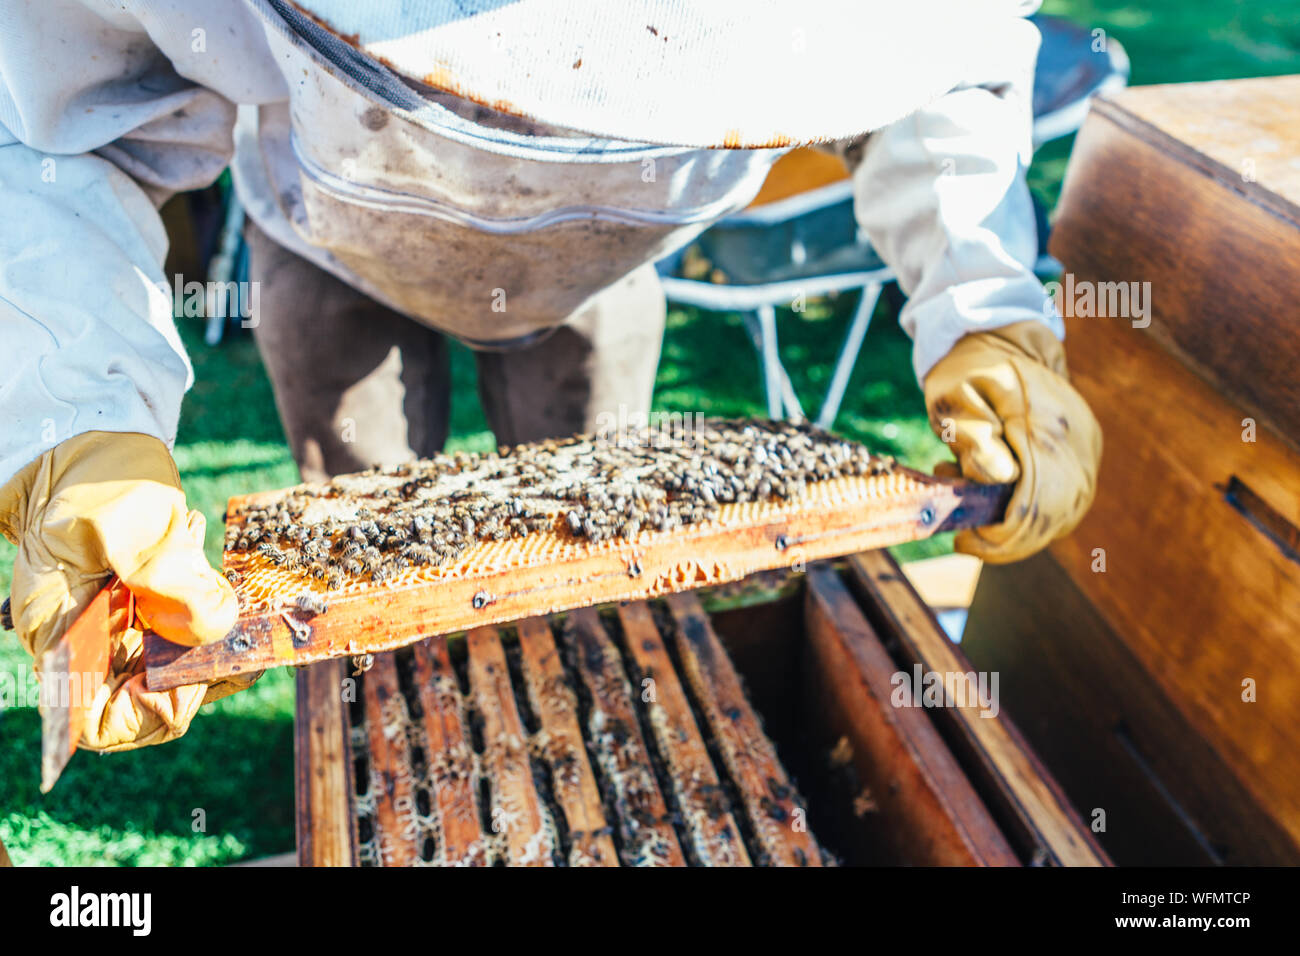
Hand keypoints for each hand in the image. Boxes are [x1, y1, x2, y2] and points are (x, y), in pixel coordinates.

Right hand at [0, 431, 245, 750]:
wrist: (95, 444)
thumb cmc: (96, 477)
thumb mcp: (129, 520)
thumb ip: (168, 577)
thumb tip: (216, 628)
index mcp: (61, 636)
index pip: (100, 721)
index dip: (155, 710)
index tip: (199, 669)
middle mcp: (88, 644)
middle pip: (151, 698)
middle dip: (203, 667)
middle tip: (244, 628)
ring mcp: (118, 628)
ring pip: (178, 667)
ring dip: (215, 636)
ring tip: (221, 584)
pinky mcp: (146, 609)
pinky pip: (188, 632)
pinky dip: (214, 611)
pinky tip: (213, 572)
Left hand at [924, 321, 1101, 563]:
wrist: (1002, 338)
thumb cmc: (969, 369)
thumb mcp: (955, 396)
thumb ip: (974, 437)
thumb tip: (1000, 479)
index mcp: (1046, 430)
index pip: (1036, 507)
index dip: (1001, 537)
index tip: (964, 540)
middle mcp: (1078, 445)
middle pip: (1054, 520)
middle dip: (1007, 541)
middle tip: (967, 538)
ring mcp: (1085, 451)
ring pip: (1063, 517)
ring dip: (1018, 529)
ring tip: (975, 509)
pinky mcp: (1083, 456)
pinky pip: (1064, 503)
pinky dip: (1031, 515)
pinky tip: (997, 500)